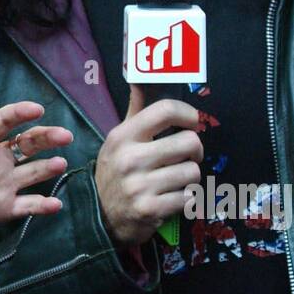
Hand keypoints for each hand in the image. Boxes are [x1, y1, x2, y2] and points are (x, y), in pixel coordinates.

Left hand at [0, 101, 70, 237]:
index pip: (2, 122)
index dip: (19, 114)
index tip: (37, 108)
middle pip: (26, 143)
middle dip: (46, 137)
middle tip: (65, 135)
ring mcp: (4, 183)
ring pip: (33, 171)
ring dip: (48, 167)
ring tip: (60, 163)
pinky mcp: (5, 207)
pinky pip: (28, 205)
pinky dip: (42, 205)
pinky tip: (55, 205)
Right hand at [94, 86, 202, 244]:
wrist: (98, 216)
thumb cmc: (115, 172)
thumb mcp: (118, 140)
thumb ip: (135, 110)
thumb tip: (139, 78)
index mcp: (123, 136)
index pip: (165, 110)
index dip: (188, 114)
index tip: (192, 123)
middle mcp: (130, 158)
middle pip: (190, 142)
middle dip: (195, 151)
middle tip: (187, 157)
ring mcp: (140, 185)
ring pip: (193, 172)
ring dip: (190, 178)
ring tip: (176, 180)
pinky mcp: (150, 210)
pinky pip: (189, 198)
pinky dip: (186, 199)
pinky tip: (173, 197)